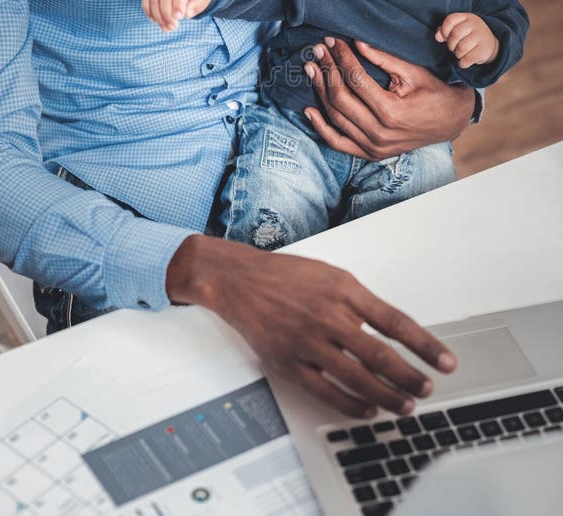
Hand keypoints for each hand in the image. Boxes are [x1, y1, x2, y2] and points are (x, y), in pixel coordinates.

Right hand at [167, 235, 456, 417]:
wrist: (240, 280)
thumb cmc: (286, 276)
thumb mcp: (332, 275)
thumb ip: (360, 302)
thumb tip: (391, 332)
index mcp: (344, 290)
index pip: (396, 322)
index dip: (425, 345)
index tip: (446, 362)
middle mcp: (328, 315)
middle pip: (380, 355)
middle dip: (410, 377)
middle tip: (427, 389)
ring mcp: (308, 341)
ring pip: (358, 378)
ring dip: (387, 396)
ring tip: (405, 405)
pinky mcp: (290, 362)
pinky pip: (326, 392)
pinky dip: (351, 405)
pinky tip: (367, 410)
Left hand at [303, 37, 474, 159]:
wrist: (451, 121)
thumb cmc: (434, 92)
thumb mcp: (413, 72)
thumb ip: (383, 58)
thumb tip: (355, 42)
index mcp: (391, 111)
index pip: (355, 79)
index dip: (341, 57)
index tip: (333, 41)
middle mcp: (379, 133)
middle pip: (340, 98)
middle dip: (327, 70)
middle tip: (318, 50)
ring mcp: (374, 147)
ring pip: (336, 118)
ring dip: (320, 91)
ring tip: (311, 69)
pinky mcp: (371, 154)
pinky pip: (338, 143)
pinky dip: (321, 127)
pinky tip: (309, 110)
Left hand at [435, 13, 498, 67]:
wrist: (489, 44)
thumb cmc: (468, 35)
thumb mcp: (457, 28)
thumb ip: (444, 31)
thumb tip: (438, 36)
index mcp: (466, 17)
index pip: (450, 20)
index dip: (444, 30)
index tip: (445, 37)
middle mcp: (474, 24)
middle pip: (455, 35)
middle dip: (451, 45)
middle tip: (453, 48)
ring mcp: (481, 36)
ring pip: (461, 48)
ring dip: (457, 54)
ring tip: (460, 54)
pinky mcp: (484, 50)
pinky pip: (468, 59)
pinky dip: (462, 63)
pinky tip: (464, 61)